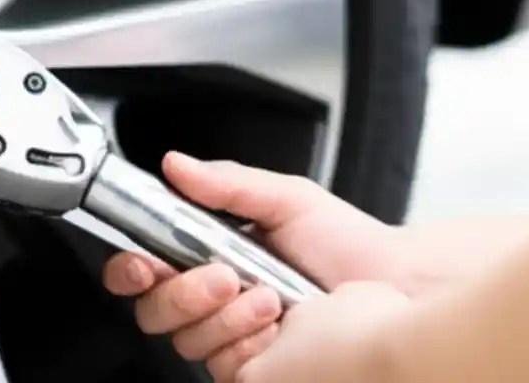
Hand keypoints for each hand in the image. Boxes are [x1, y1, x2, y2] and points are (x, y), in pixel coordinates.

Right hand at [102, 152, 400, 379]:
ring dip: (224, 316)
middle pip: (155, 311)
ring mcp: (233, 337)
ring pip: (187, 340)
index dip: (131, 268)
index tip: (142, 262)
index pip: (147, 268)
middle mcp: (215, 300)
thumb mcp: (288, 199)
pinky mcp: (255, 370)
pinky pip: (222, 365)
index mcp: (212, 254)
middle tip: (223, 274)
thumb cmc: (351, 245)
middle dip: (183, 293)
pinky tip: (278, 323)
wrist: (397, 288)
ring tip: (267, 296)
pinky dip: (245, 340)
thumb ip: (227, 183)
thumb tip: (177, 166)